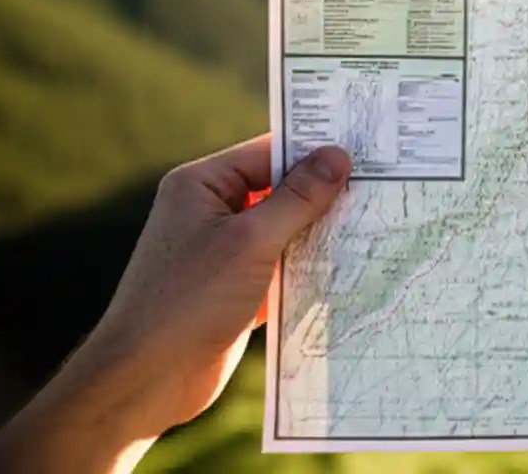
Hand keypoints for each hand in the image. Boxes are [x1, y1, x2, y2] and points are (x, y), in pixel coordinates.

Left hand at [0, 135, 350, 472]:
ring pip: (285, 229)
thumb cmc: (188, 300)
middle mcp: (211, 211)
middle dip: (323, 193)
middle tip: (380, 187)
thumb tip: (337, 156)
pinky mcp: (237, 286)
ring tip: (374, 225)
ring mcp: (224, 250)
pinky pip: (282, 264)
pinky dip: (309, 266)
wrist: (147, 378)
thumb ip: (297, 199)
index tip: (365, 149)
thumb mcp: (251, 242)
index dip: (314, 151)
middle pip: (280, 189)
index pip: (268, 153)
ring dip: (320, 233)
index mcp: (202, 185)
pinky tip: (349, 266)